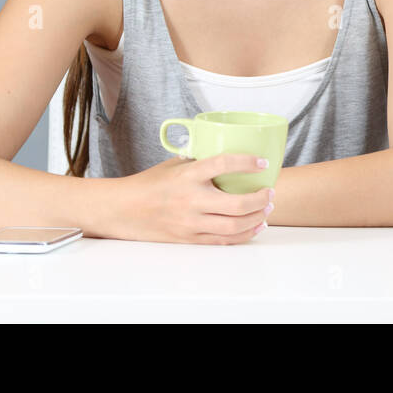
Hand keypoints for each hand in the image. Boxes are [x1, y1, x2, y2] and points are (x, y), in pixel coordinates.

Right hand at [117, 154, 274, 244]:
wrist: (122, 210)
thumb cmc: (149, 184)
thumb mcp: (174, 165)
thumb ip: (200, 161)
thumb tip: (228, 151)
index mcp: (187, 175)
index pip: (223, 164)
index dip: (247, 162)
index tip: (263, 162)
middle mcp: (190, 200)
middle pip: (237, 204)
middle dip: (261, 199)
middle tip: (270, 192)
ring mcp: (190, 222)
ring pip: (234, 226)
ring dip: (257, 218)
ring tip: (267, 209)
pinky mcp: (189, 238)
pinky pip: (223, 240)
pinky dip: (244, 235)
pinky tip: (255, 226)